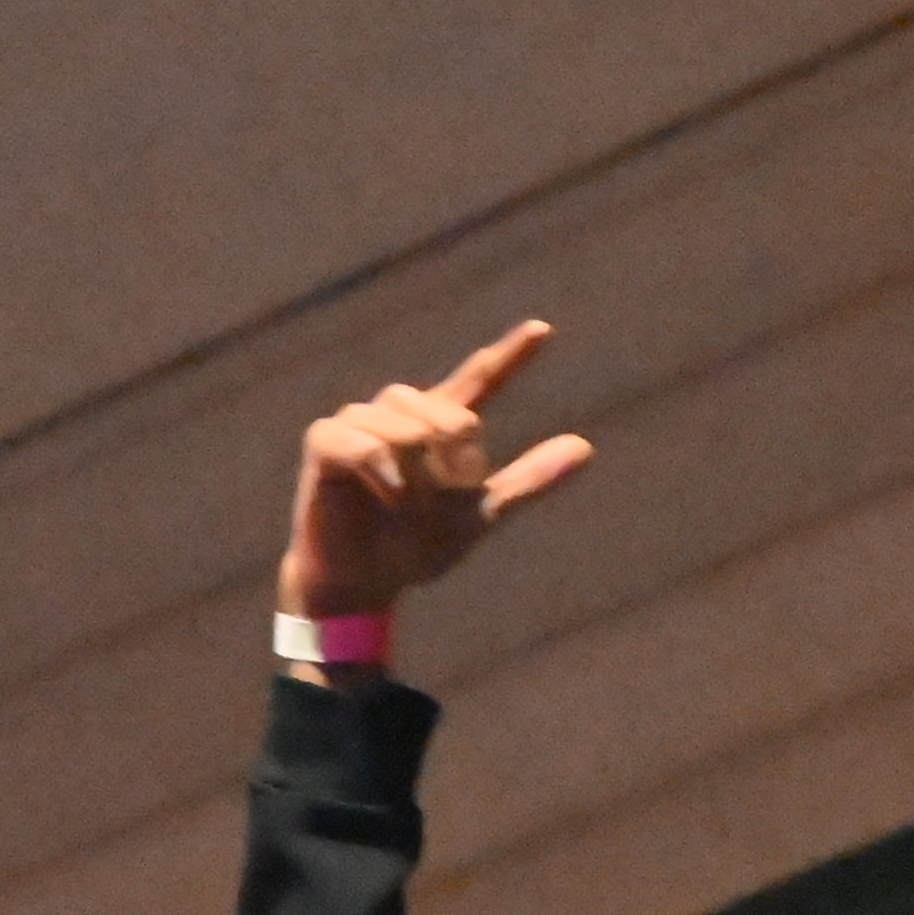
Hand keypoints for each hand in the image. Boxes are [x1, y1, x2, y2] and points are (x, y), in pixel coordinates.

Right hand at [280, 320, 596, 631]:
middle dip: (452, 469)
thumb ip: (527, 482)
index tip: (544, 331)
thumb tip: (588, 447)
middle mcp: (402, 412)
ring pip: (406, 429)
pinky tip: (385, 495)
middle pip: (449, 417)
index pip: (480, 380)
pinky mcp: (325, 440)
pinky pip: (364, 443)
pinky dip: (381, 475)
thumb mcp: (478, 517)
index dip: (511, 356)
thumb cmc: (412, 549)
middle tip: (436, 507)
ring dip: (415, 480)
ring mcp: (360, 421)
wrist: (362, 583)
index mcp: (440, 426)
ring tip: (404, 509)